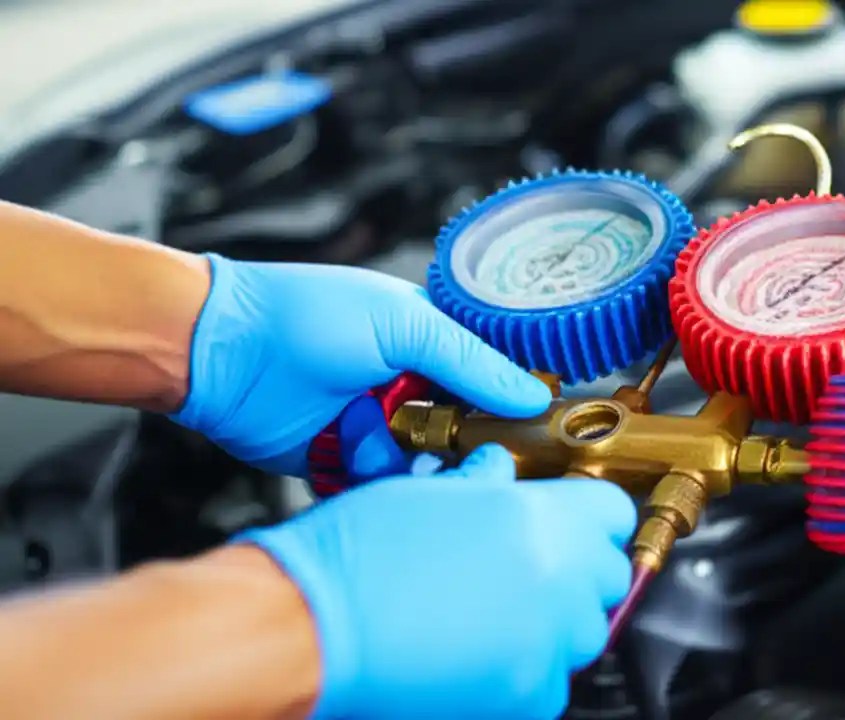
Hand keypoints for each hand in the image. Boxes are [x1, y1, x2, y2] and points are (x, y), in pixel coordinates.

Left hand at [168, 254, 551, 476]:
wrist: (217, 351)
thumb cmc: (305, 317)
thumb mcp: (404, 326)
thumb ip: (472, 363)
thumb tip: (534, 396)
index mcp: (429, 345)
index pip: (490, 384)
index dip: (508, 410)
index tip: (526, 433)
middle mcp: (407, 389)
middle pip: (462, 438)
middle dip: (456, 451)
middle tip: (439, 446)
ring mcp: (374, 429)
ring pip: (421, 472)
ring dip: (399, 464)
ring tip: (361, 433)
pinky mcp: (340, 464)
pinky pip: (377, 491)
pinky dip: (365, 481)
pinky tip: (343, 452)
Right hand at [236, 444, 636, 719]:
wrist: (312, 625)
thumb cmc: (357, 555)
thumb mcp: (428, 493)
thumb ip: (484, 485)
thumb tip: (499, 474)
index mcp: (541, 518)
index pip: (614, 512)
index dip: (589, 514)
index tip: (572, 521)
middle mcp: (557, 580)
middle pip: (607, 574)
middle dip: (575, 570)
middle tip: (529, 567)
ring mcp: (546, 643)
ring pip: (585, 631)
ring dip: (556, 620)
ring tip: (500, 610)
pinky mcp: (526, 695)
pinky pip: (552, 680)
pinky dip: (529, 668)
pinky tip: (484, 650)